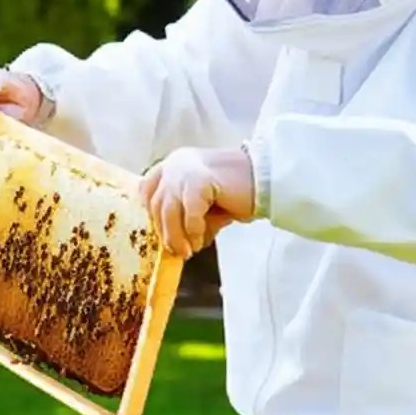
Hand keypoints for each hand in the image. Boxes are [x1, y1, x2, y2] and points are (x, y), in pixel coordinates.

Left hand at [140, 147, 254, 258]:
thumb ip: (185, 216)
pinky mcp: (200, 179)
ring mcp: (186, 169)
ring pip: (168, 209)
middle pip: (157, 203)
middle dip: (165, 231)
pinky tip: (201, 239)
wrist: (267, 181)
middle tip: (178, 251)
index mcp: (175, 164)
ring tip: (188, 251)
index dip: (150, 212)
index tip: (159, 232)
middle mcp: (176, 163)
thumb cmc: (237, 194)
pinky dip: (193, 228)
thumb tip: (172, 243)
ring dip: (176, 235)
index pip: (148, 188)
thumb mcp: (204, 206)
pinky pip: (190, 211)